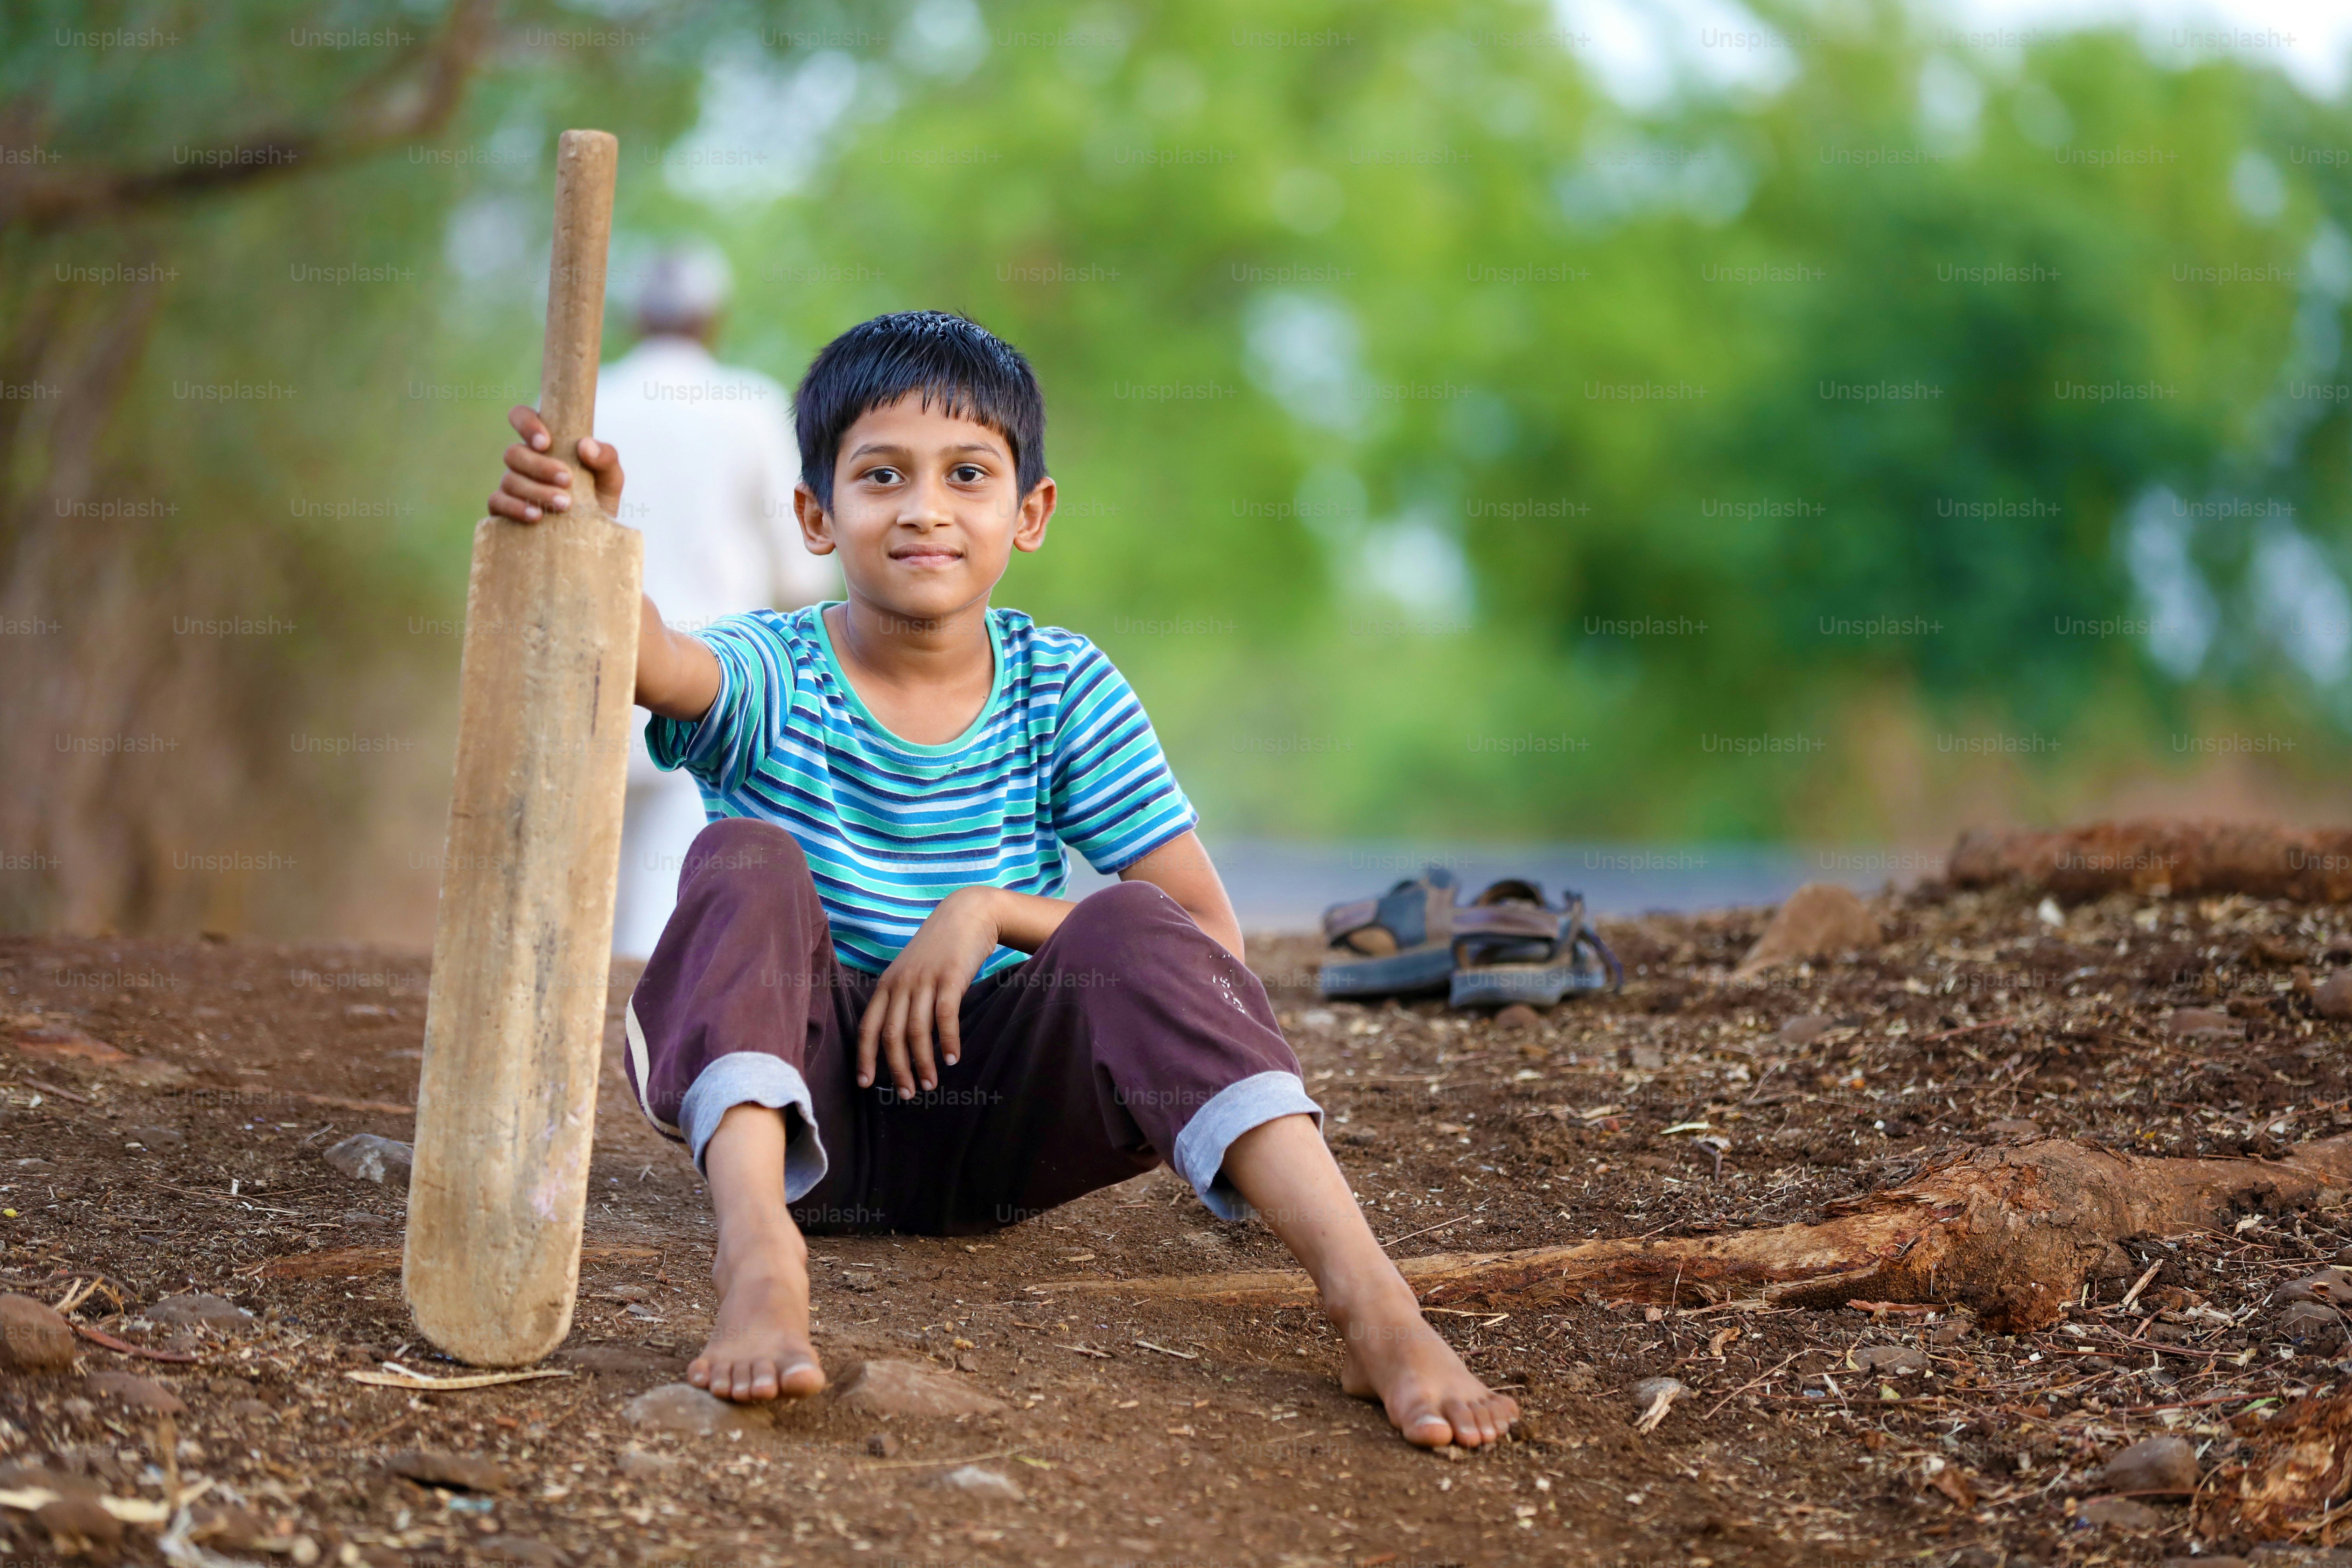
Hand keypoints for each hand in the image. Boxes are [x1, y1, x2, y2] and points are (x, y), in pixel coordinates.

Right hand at [490, 404, 624, 521]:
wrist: (593, 534)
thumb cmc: (598, 498)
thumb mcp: (610, 477)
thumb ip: (606, 457)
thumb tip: (585, 445)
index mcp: (545, 443)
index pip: (521, 417)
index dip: (526, 424)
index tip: (545, 443)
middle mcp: (524, 461)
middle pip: (514, 453)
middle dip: (540, 467)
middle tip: (567, 479)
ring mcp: (512, 484)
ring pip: (509, 480)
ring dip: (536, 491)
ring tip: (563, 504)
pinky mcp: (505, 509)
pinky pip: (498, 502)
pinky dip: (516, 508)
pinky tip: (536, 515)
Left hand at [858, 887, 1000, 1095]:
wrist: (967, 914)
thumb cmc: (939, 948)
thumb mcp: (910, 971)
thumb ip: (901, 998)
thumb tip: (899, 1039)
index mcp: (886, 984)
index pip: (867, 1027)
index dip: (865, 1057)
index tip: (865, 1084)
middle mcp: (901, 983)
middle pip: (891, 1035)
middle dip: (896, 1069)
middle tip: (906, 1094)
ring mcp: (925, 980)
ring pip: (917, 1031)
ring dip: (922, 1063)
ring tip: (929, 1085)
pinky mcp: (950, 977)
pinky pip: (945, 1016)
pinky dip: (948, 1041)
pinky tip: (952, 1059)